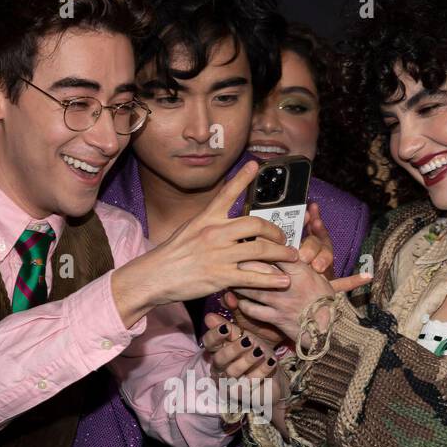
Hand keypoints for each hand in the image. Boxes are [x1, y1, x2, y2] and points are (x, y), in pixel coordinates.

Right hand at [110, 160, 299, 327]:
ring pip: (261, 250)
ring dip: (282, 254)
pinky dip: (272, 280)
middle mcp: (215, 233)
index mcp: (207, 219)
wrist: (154, 276)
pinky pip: (253, 277)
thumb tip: (223, 219)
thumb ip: (209, 224)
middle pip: (256, 225)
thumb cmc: (171, 255)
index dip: (243, 178)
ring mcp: (219, 255)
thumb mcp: (188, 230)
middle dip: (276, 232)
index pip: (227, 193)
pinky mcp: (221, 277)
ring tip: (293, 257)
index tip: (256, 165)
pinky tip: (283, 281)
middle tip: (284, 238)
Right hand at [201, 311, 288, 430]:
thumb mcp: (244, 337)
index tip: (226, 327)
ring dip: (247, 360)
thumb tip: (209, 316)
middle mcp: (220, 369)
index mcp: (217, 351)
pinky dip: (261, 371)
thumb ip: (229, 328)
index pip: (208, 343)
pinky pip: (250, 383)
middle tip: (248, 340)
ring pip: (233, 373)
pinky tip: (271, 362)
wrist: (273, 375)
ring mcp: (230, 383)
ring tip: (260, 351)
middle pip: (220, 359)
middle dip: (233, 349)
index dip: (214, 335)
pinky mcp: (243, 394)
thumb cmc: (255, 353)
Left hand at [232, 255, 371, 346]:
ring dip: (238, 283)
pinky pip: (253, 310)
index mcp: (300, 271)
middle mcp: (288, 284)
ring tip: (230, 277)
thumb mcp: (318, 277)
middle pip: (258, 268)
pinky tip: (238, 301)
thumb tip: (289, 251)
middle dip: (243, 262)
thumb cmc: (324, 300)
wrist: (328, 328)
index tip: (250, 240)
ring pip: (251, 289)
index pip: (276, 252)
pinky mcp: (275, 318)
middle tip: (232, 258)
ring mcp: (280, 302)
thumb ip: (301, 265)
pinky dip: (243, 305)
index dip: (261, 245)